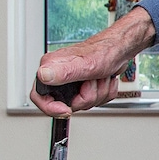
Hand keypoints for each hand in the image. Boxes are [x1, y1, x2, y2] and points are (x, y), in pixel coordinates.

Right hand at [32, 9, 157, 114]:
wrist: (120, 50)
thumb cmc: (103, 51)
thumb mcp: (83, 64)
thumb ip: (63, 72)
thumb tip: (42, 75)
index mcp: (51, 69)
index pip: (38, 96)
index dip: (50, 108)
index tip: (66, 109)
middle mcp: (59, 76)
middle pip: (66, 104)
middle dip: (85, 97)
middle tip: (91, 82)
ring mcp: (72, 82)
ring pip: (84, 103)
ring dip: (98, 93)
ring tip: (99, 77)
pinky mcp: (85, 87)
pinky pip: (96, 101)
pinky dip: (104, 92)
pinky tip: (104, 79)